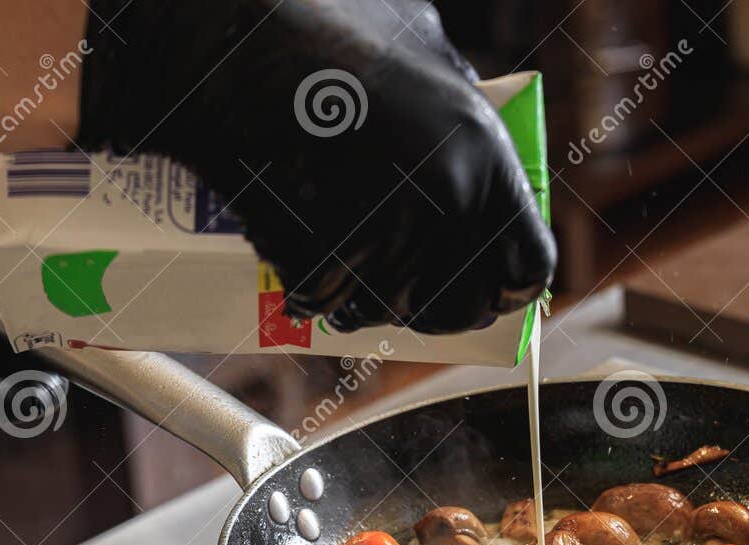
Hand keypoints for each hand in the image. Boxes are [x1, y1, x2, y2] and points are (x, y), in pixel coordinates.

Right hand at [77, 0, 555, 333]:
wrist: (222, 36)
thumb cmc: (314, 18)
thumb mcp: (413, 29)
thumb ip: (452, 80)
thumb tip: (469, 94)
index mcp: (484, 150)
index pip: (527, 265)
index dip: (503, 291)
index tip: (481, 296)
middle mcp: (448, 197)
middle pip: (457, 308)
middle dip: (427, 309)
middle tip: (398, 294)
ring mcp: (384, 230)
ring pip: (384, 310)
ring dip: (360, 300)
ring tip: (337, 262)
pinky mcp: (322, 254)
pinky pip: (321, 301)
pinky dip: (304, 287)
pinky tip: (291, 248)